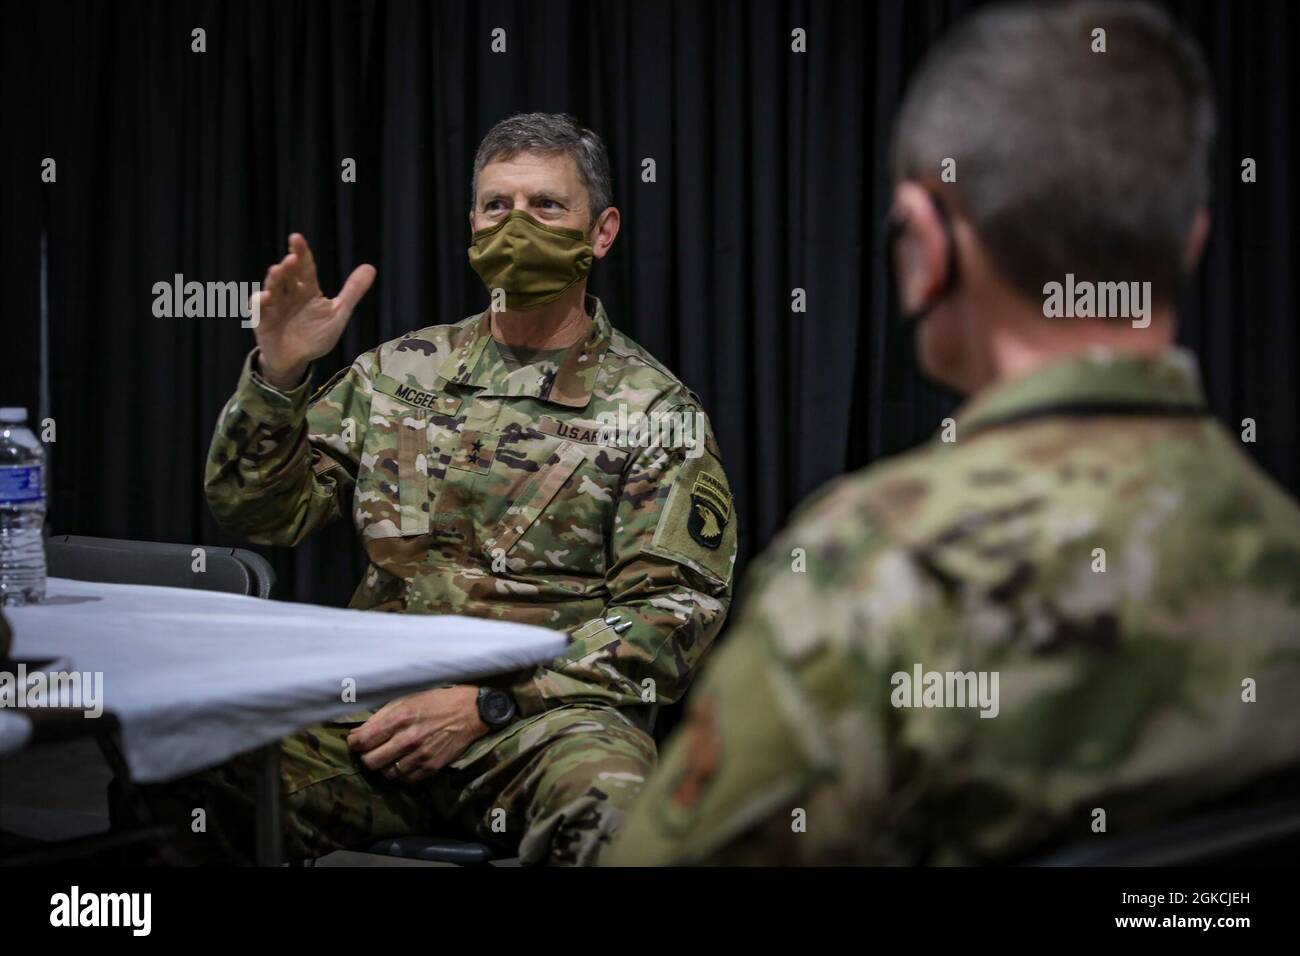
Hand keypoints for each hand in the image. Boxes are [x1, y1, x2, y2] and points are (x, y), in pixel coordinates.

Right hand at [252, 233, 375, 388]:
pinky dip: (260, 302)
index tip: (296, 238)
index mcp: (307, 289)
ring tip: (278, 270)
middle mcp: (289, 294)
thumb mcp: (338, 313)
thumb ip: (352, 291)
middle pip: (287, 275)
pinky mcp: (263, 320)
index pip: (305, 267)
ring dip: (274, 279)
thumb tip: (371, 267)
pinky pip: (258, 309)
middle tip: (292, 257)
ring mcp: (274, 306)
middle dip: (288, 265)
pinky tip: (266, 298)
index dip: (301, 252)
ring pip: (272, 288)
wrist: (298, 360)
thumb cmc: (316, 335)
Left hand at [346, 686, 487, 782]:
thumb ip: (381, 717)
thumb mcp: (406, 700)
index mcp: (399, 717)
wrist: (470, 711)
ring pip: (387, 774)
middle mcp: (408, 738)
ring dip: (385, 766)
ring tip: (391, 757)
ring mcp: (420, 755)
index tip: (356, 742)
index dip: (354, 743)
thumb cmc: (436, 702)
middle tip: (373, 751)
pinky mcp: (431, 767)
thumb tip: (358, 734)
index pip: (362, 741)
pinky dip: (402, 774)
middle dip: (367, 757)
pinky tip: (405, 763)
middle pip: (371, 762)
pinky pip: (406, 780)